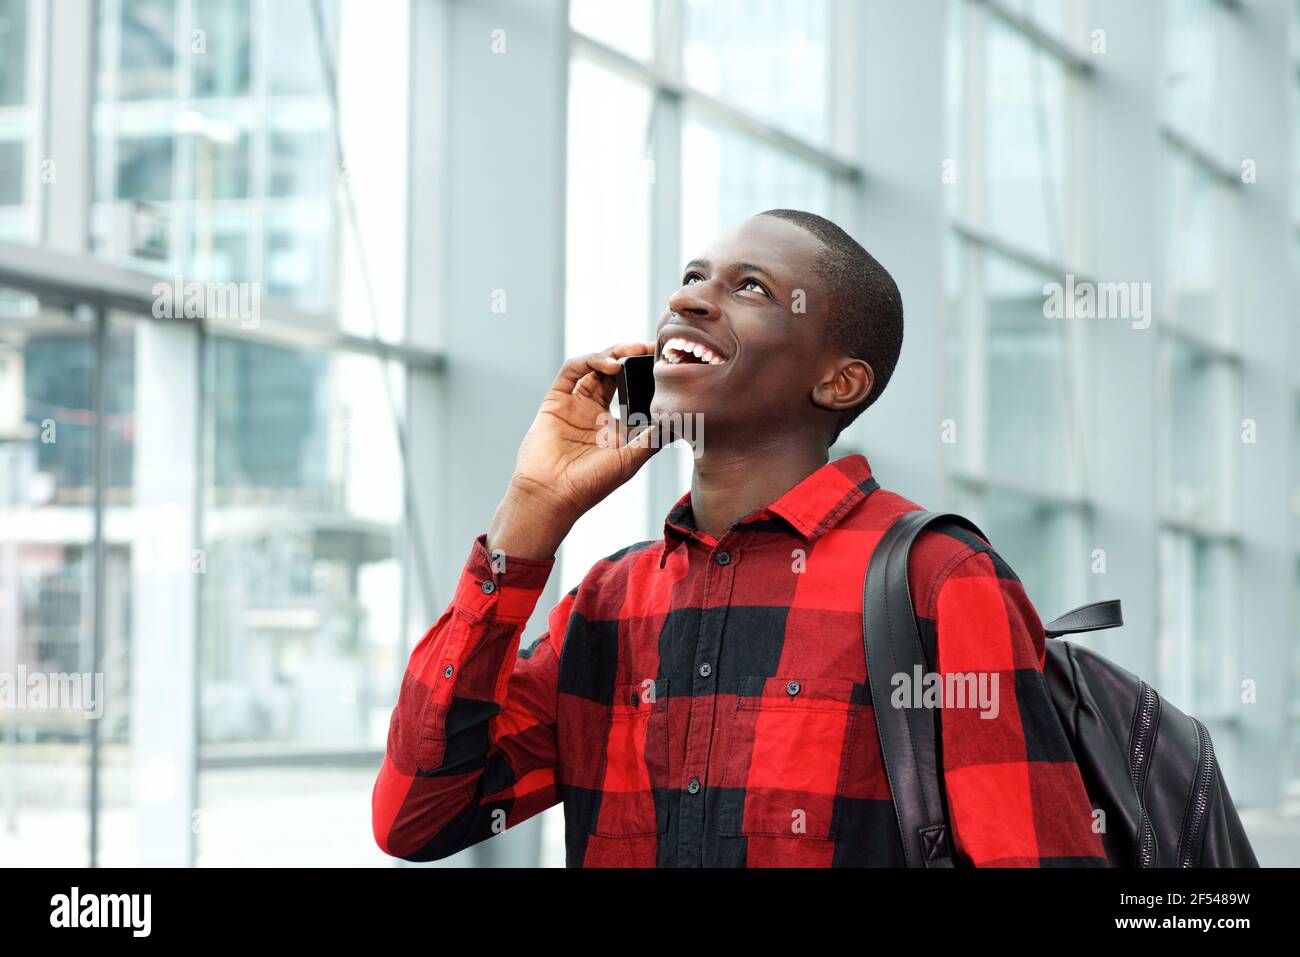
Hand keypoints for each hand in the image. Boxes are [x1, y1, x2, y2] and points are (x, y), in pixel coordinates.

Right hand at [487, 341, 662, 558]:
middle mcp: (594, 412)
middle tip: (653, 348)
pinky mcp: (556, 400)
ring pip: (594, 366)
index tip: (668, 364)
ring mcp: (574, 404)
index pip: (632, 392)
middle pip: (615, 374)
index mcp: (613, 427)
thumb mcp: (632, 459)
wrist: (552, 496)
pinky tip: (610, 365)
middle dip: (633, 357)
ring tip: (633, 351)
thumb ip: (655, 437)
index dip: (647, 377)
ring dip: (614, 354)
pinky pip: (571, 371)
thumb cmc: (590, 484)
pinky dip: (590, 360)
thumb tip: (682, 419)